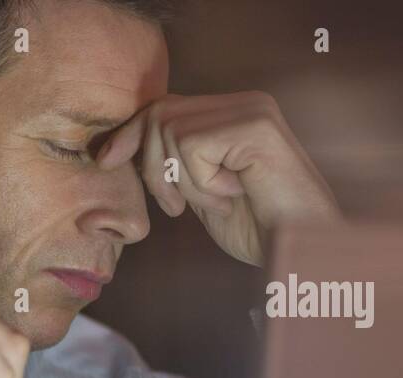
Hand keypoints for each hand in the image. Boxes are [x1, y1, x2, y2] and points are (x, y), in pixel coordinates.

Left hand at [95, 91, 341, 265]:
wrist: (297, 250)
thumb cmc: (255, 227)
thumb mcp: (200, 192)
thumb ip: (173, 165)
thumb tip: (119, 149)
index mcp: (232, 113)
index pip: (164, 108)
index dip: (130, 133)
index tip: (105, 160)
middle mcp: (244, 103)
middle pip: (160, 115)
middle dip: (153, 167)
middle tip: (176, 207)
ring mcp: (252, 110)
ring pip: (172, 133)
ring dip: (182, 182)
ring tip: (217, 201)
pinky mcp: (255, 127)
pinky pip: (193, 148)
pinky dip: (202, 183)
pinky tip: (232, 194)